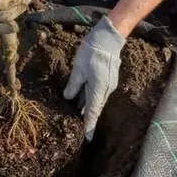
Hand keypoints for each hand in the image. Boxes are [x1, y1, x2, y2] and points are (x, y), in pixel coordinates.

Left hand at [63, 16, 125, 140]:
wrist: (108, 38)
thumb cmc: (92, 52)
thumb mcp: (78, 69)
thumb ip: (73, 86)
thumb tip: (68, 98)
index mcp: (98, 89)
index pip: (92, 112)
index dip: (89, 125)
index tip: (88, 138)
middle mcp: (105, 90)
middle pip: (95, 107)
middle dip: (87, 117)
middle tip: (80, 129)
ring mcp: (107, 84)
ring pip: (95, 99)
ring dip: (87, 106)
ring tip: (77, 115)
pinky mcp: (107, 79)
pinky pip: (97, 92)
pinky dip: (89, 97)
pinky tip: (81, 99)